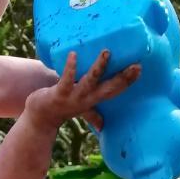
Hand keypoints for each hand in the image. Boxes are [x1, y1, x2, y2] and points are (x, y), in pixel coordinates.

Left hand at [23, 50, 139, 132]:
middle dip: (123, 78)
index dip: (127, 81)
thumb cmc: (60, 108)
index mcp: (93, 100)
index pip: (115, 90)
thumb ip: (92, 115)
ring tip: (106, 53)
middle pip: (108, 88)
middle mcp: (87, 99)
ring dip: (99, 68)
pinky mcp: (59, 93)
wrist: (40, 118)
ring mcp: (73, 97)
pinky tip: (73, 54)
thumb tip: (102, 126)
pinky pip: (67, 80)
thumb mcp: (79, 110)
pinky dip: (71, 67)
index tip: (139, 68)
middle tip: (135, 65)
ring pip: (89, 81)